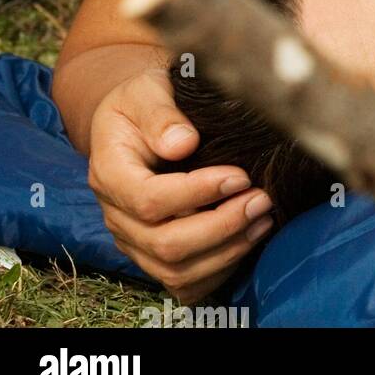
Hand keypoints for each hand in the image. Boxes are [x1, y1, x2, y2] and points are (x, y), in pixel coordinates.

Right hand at [86, 65, 273, 302]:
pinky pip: (183, 282)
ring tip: (264, 219)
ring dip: (227, 250)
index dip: (197, 192)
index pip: (149, 200)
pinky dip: (219, 270)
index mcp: (109, 174)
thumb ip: (161, 115)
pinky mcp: (153, 254)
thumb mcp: (147, 92)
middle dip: (222, 226)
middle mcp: (117, 215)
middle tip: (262, 199)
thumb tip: (183, 143)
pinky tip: (250, 240)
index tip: (240, 176)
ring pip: (176, 270)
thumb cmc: (146, 100)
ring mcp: (134, 240)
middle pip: (165, 243)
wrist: (136, 118)